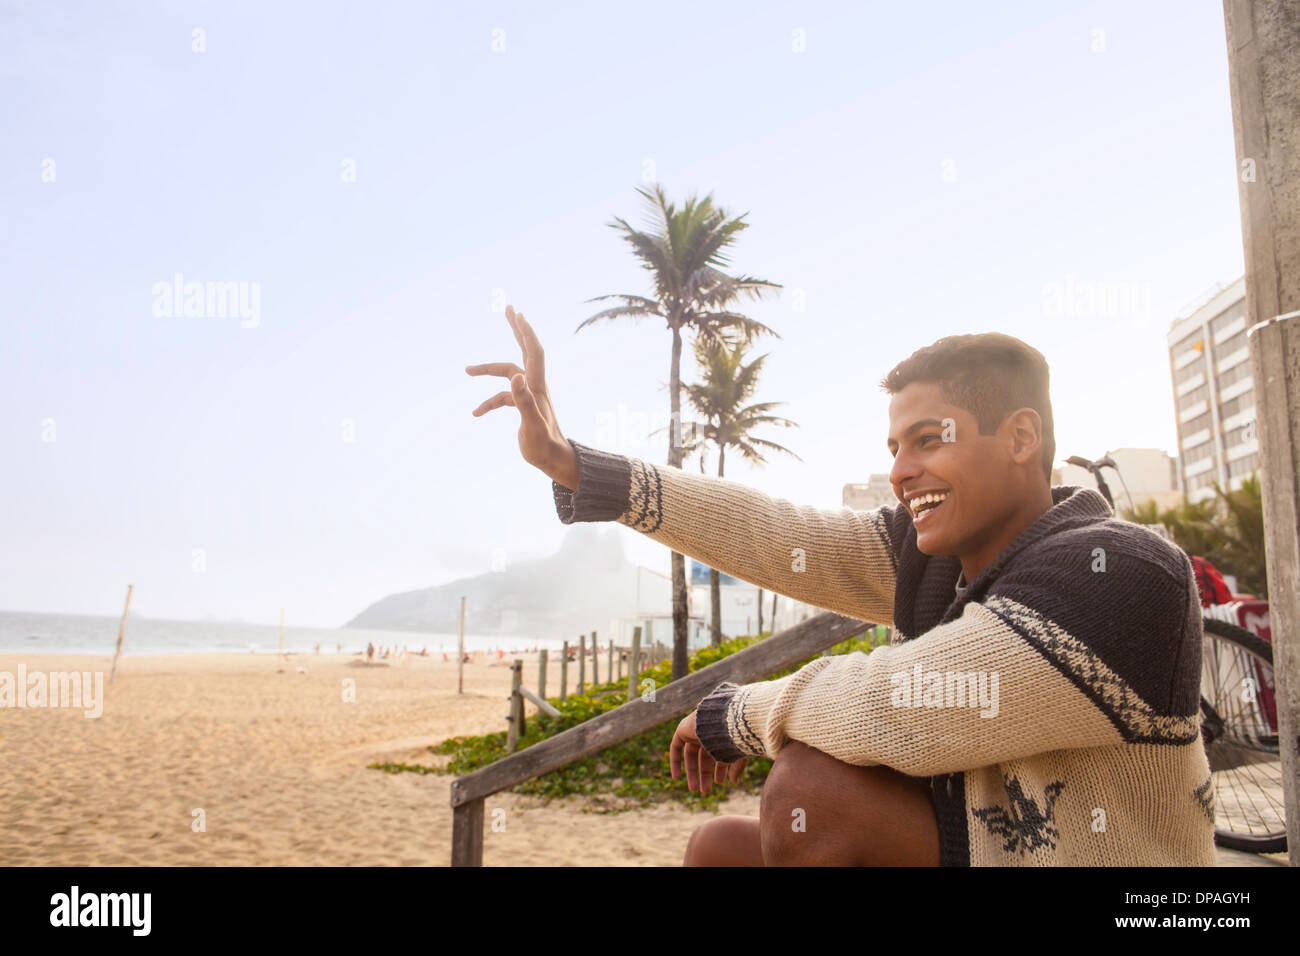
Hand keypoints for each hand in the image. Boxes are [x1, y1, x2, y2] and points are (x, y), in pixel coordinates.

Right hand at [466, 305, 578, 488]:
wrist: (553, 460)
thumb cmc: (544, 445)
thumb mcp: (532, 424)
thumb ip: (524, 401)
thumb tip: (516, 376)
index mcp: (538, 386)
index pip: (534, 351)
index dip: (526, 331)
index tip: (517, 313)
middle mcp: (535, 385)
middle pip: (525, 351)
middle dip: (516, 330)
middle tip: (509, 309)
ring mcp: (529, 395)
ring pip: (507, 374)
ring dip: (488, 371)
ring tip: (467, 370)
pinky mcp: (523, 406)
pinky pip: (503, 398)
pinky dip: (489, 402)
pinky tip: (476, 413)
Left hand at [669, 710, 746, 794]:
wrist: (724, 719)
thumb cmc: (736, 735)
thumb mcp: (739, 753)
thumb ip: (737, 766)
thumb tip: (733, 781)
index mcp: (722, 735)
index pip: (718, 753)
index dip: (719, 769)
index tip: (719, 782)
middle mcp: (708, 732)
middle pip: (704, 757)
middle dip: (705, 774)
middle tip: (705, 791)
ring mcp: (695, 730)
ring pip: (691, 755)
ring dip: (692, 772)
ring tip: (694, 789)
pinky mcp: (683, 729)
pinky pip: (675, 746)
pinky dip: (675, 761)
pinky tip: (676, 777)